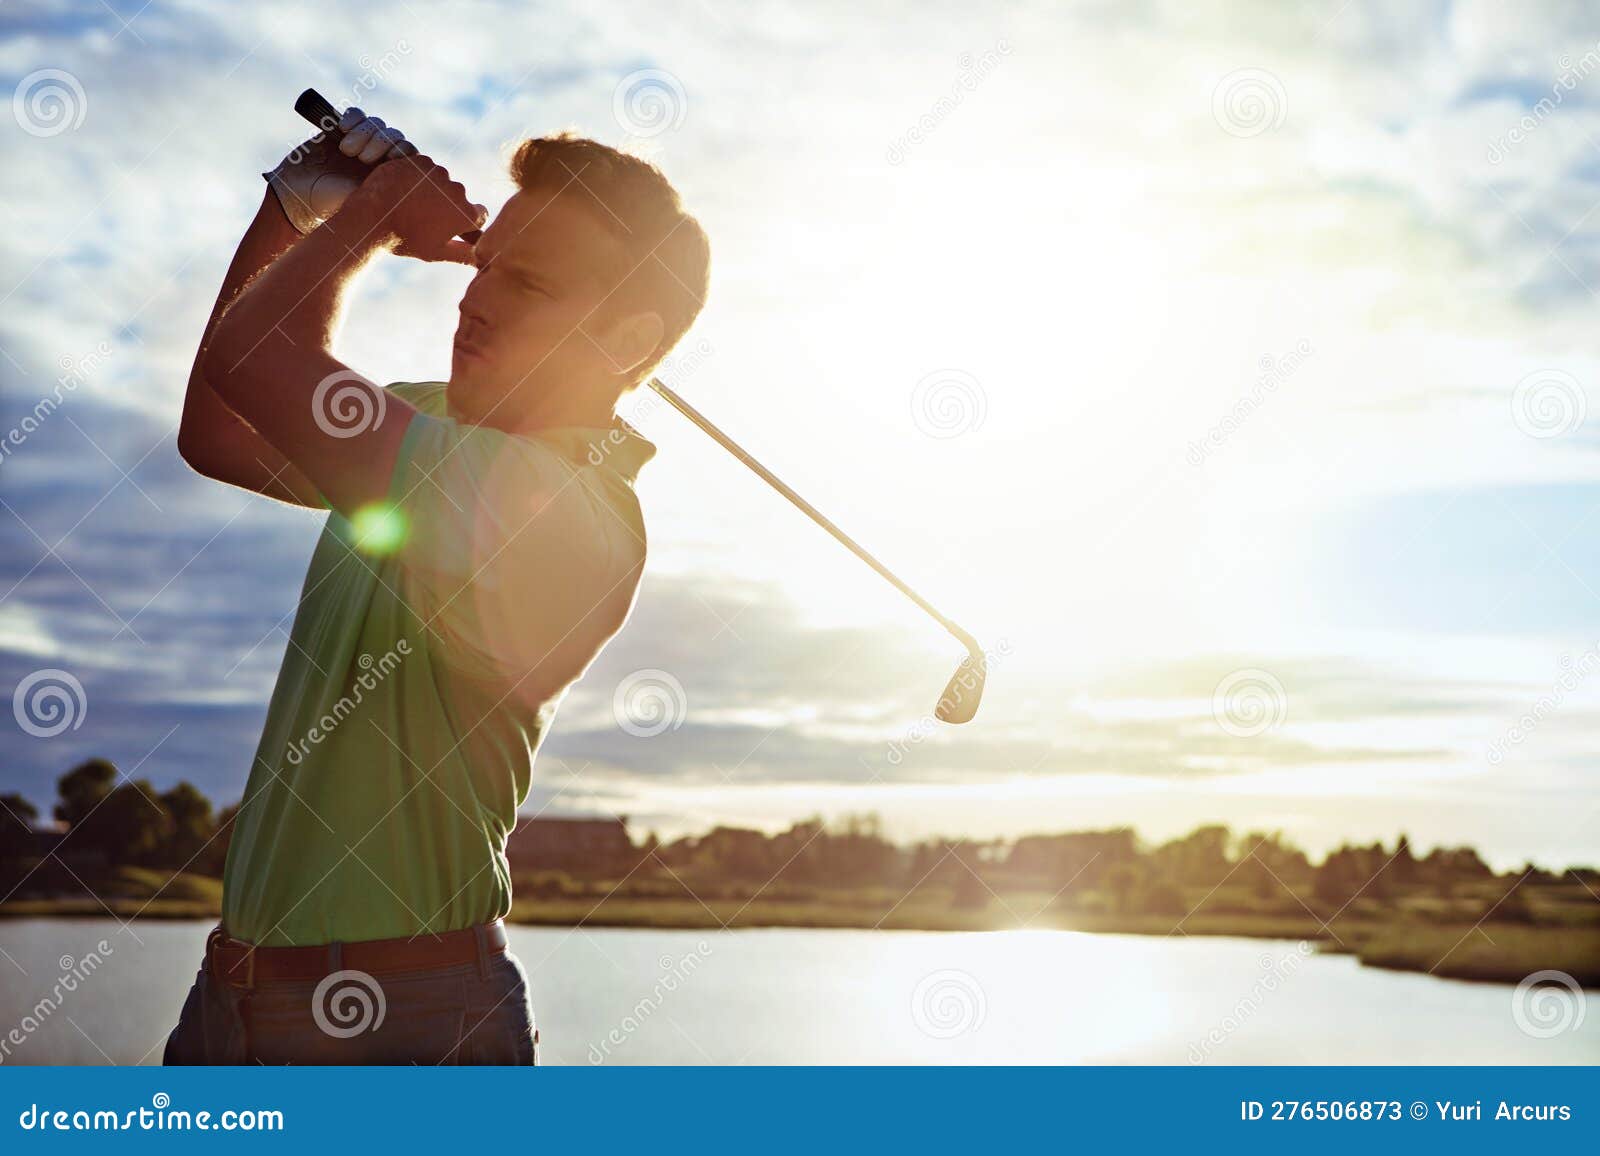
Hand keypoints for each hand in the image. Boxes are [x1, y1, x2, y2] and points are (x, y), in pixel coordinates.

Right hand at [263, 107, 416, 234]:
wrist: (298, 194)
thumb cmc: (333, 203)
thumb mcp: (366, 197)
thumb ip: (388, 184)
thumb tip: (413, 176)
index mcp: (391, 174)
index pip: (410, 154)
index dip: (402, 151)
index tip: (387, 162)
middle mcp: (379, 157)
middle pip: (394, 135)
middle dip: (380, 142)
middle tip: (362, 158)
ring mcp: (361, 142)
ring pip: (376, 124)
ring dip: (364, 132)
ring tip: (346, 150)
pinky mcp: (342, 130)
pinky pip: (358, 115)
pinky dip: (353, 118)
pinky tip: (341, 128)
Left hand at [341, 152, 486, 264]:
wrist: (372, 216)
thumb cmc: (405, 239)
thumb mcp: (436, 252)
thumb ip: (463, 254)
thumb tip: (481, 258)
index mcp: (465, 213)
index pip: (480, 214)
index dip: (467, 221)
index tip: (453, 225)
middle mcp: (457, 190)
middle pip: (458, 197)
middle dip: (446, 205)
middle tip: (424, 217)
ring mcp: (438, 173)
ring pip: (441, 181)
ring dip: (431, 190)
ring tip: (410, 204)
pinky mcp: (420, 161)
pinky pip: (424, 169)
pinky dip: (416, 177)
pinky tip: (403, 190)